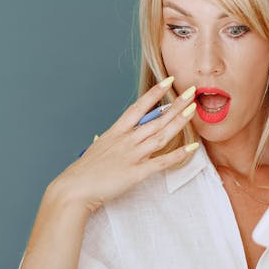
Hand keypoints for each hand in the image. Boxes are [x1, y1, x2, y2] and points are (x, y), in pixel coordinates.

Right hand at [50, 77, 198, 211]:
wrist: (75, 188)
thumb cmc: (84, 171)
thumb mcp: (97, 149)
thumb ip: (108, 141)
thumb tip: (109, 137)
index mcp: (116, 132)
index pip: (138, 107)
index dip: (154, 93)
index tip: (168, 81)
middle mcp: (126, 140)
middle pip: (155, 119)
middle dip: (175, 105)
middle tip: (191, 93)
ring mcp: (132, 155)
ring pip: (160, 135)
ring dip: (178, 122)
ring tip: (192, 110)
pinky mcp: (136, 173)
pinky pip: (161, 162)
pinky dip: (178, 154)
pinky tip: (192, 147)